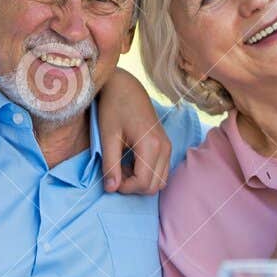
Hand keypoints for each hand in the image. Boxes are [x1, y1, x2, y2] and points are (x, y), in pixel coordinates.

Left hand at [98, 71, 170, 194]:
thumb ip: (110, 164)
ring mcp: (168, 147)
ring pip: (159, 181)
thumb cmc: (114, 108)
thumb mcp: (108, 136)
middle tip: (115, 174)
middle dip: (133, 186)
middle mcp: (165, 148)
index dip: (125, 188)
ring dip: (140, 181)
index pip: (143, 183)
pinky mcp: (166, 146)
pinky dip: (146, 174)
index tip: (110, 179)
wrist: (126, 87)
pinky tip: (130, 163)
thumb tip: (111, 189)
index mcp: (151, 145)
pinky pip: (160, 171)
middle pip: (154, 186)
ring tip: (122, 168)